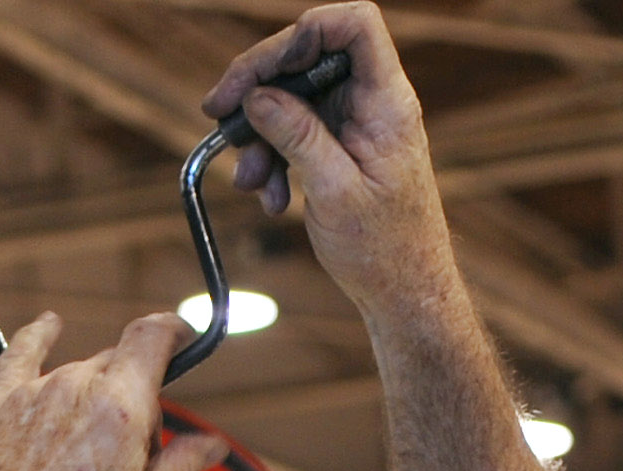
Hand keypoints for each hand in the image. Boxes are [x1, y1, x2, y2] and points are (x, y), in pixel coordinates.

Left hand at [0, 312, 230, 470]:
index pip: (152, 338)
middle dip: (135, 396)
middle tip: (130, 452)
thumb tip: (213, 446)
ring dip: (94, 395)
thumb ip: (181, 466)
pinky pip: (22, 355)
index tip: (184, 337)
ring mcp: (34, 392)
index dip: (173, 330)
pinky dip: (39, 337)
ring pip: (78, 371)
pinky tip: (48, 325)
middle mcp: (75, 387)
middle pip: (119, 365)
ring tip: (86, 453)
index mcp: (119, 410)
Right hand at [202, 4, 451, 320]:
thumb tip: (258, 95)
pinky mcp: (338, 144)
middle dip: (260, 85)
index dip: (307, 31)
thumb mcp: (335, 193)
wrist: (403, 293)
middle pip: (308, 55)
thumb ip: (298, 137)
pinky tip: (269, 196)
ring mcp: (354, 122)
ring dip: (259, 133)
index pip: (355, 27)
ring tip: (250, 180)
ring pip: (292, 95)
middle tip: (219, 114)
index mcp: (386, 103)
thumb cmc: (386, 250)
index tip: (266, 72)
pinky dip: (272, 157)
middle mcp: (372, 102)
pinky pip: (293, 129)